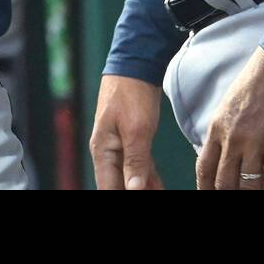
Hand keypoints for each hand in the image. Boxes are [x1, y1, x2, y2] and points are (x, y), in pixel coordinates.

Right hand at [89, 74, 164, 188]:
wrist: (134, 66)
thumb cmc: (132, 95)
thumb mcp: (137, 129)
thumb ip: (135, 162)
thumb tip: (133, 190)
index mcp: (103, 151)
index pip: (109, 189)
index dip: (124, 197)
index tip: (141, 197)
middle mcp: (108, 153)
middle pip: (118, 185)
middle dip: (135, 192)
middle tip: (156, 194)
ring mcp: (119, 147)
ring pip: (130, 178)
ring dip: (143, 188)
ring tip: (160, 193)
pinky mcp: (131, 141)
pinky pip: (138, 166)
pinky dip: (148, 178)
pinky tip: (158, 187)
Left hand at [197, 47, 263, 189]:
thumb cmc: (254, 85)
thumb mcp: (227, 108)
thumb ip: (223, 133)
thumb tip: (223, 158)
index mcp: (217, 129)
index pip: (204, 168)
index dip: (205, 188)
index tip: (209, 195)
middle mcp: (233, 139)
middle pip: (225, 181)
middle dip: (228, 194)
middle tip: (235, 197)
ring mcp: (255, 143)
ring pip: (249, 185)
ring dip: (252, 194)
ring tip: (256, 196)